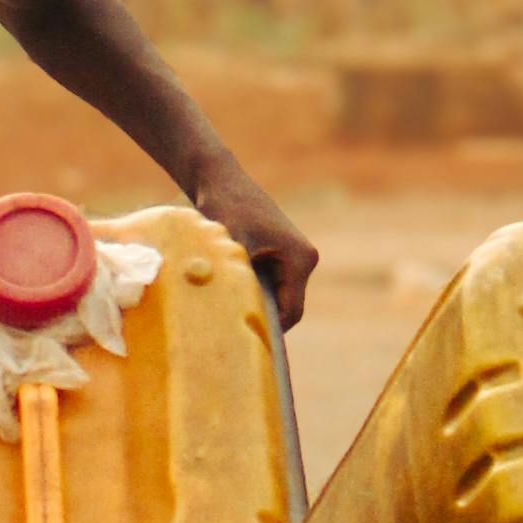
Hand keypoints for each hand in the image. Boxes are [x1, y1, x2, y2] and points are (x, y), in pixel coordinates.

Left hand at [197, 158, 316, 327]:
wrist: (219, 179)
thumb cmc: (226, 208)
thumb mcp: (233, 248)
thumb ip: (240, 280)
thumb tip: (236, 312)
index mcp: (301, 259)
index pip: (292, 312)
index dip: (270, 330)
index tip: (246, 343)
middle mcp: (303, 258)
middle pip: (287, 307)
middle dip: (261, 318)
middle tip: (233, 333)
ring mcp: (292, 256)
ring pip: (276, 296)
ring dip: (254, 304)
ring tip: (227, 314)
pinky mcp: (278, 254)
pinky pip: (269, 285)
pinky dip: (251, 292)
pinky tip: (228, 295)